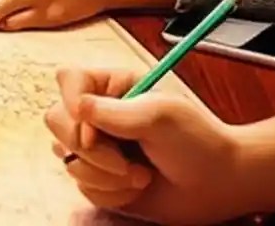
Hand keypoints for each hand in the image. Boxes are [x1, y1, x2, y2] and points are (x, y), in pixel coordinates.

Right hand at [44, 68, 249, 224]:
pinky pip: (82, 187)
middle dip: (90, 150)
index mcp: (113, 87)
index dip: (72, 104)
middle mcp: (99, 115)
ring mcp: (97, 147)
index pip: (68, 81)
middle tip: (122, 161)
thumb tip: (76, 105)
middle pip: (56, 122)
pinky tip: (138, 186)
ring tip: (139, 174)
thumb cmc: (198, 143)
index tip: (93, 130)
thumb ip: (114, 111)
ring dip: (105, 175)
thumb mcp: (160, 116)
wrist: (218, 186)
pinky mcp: (100, 178)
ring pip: (67, 159)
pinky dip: (111, 193)